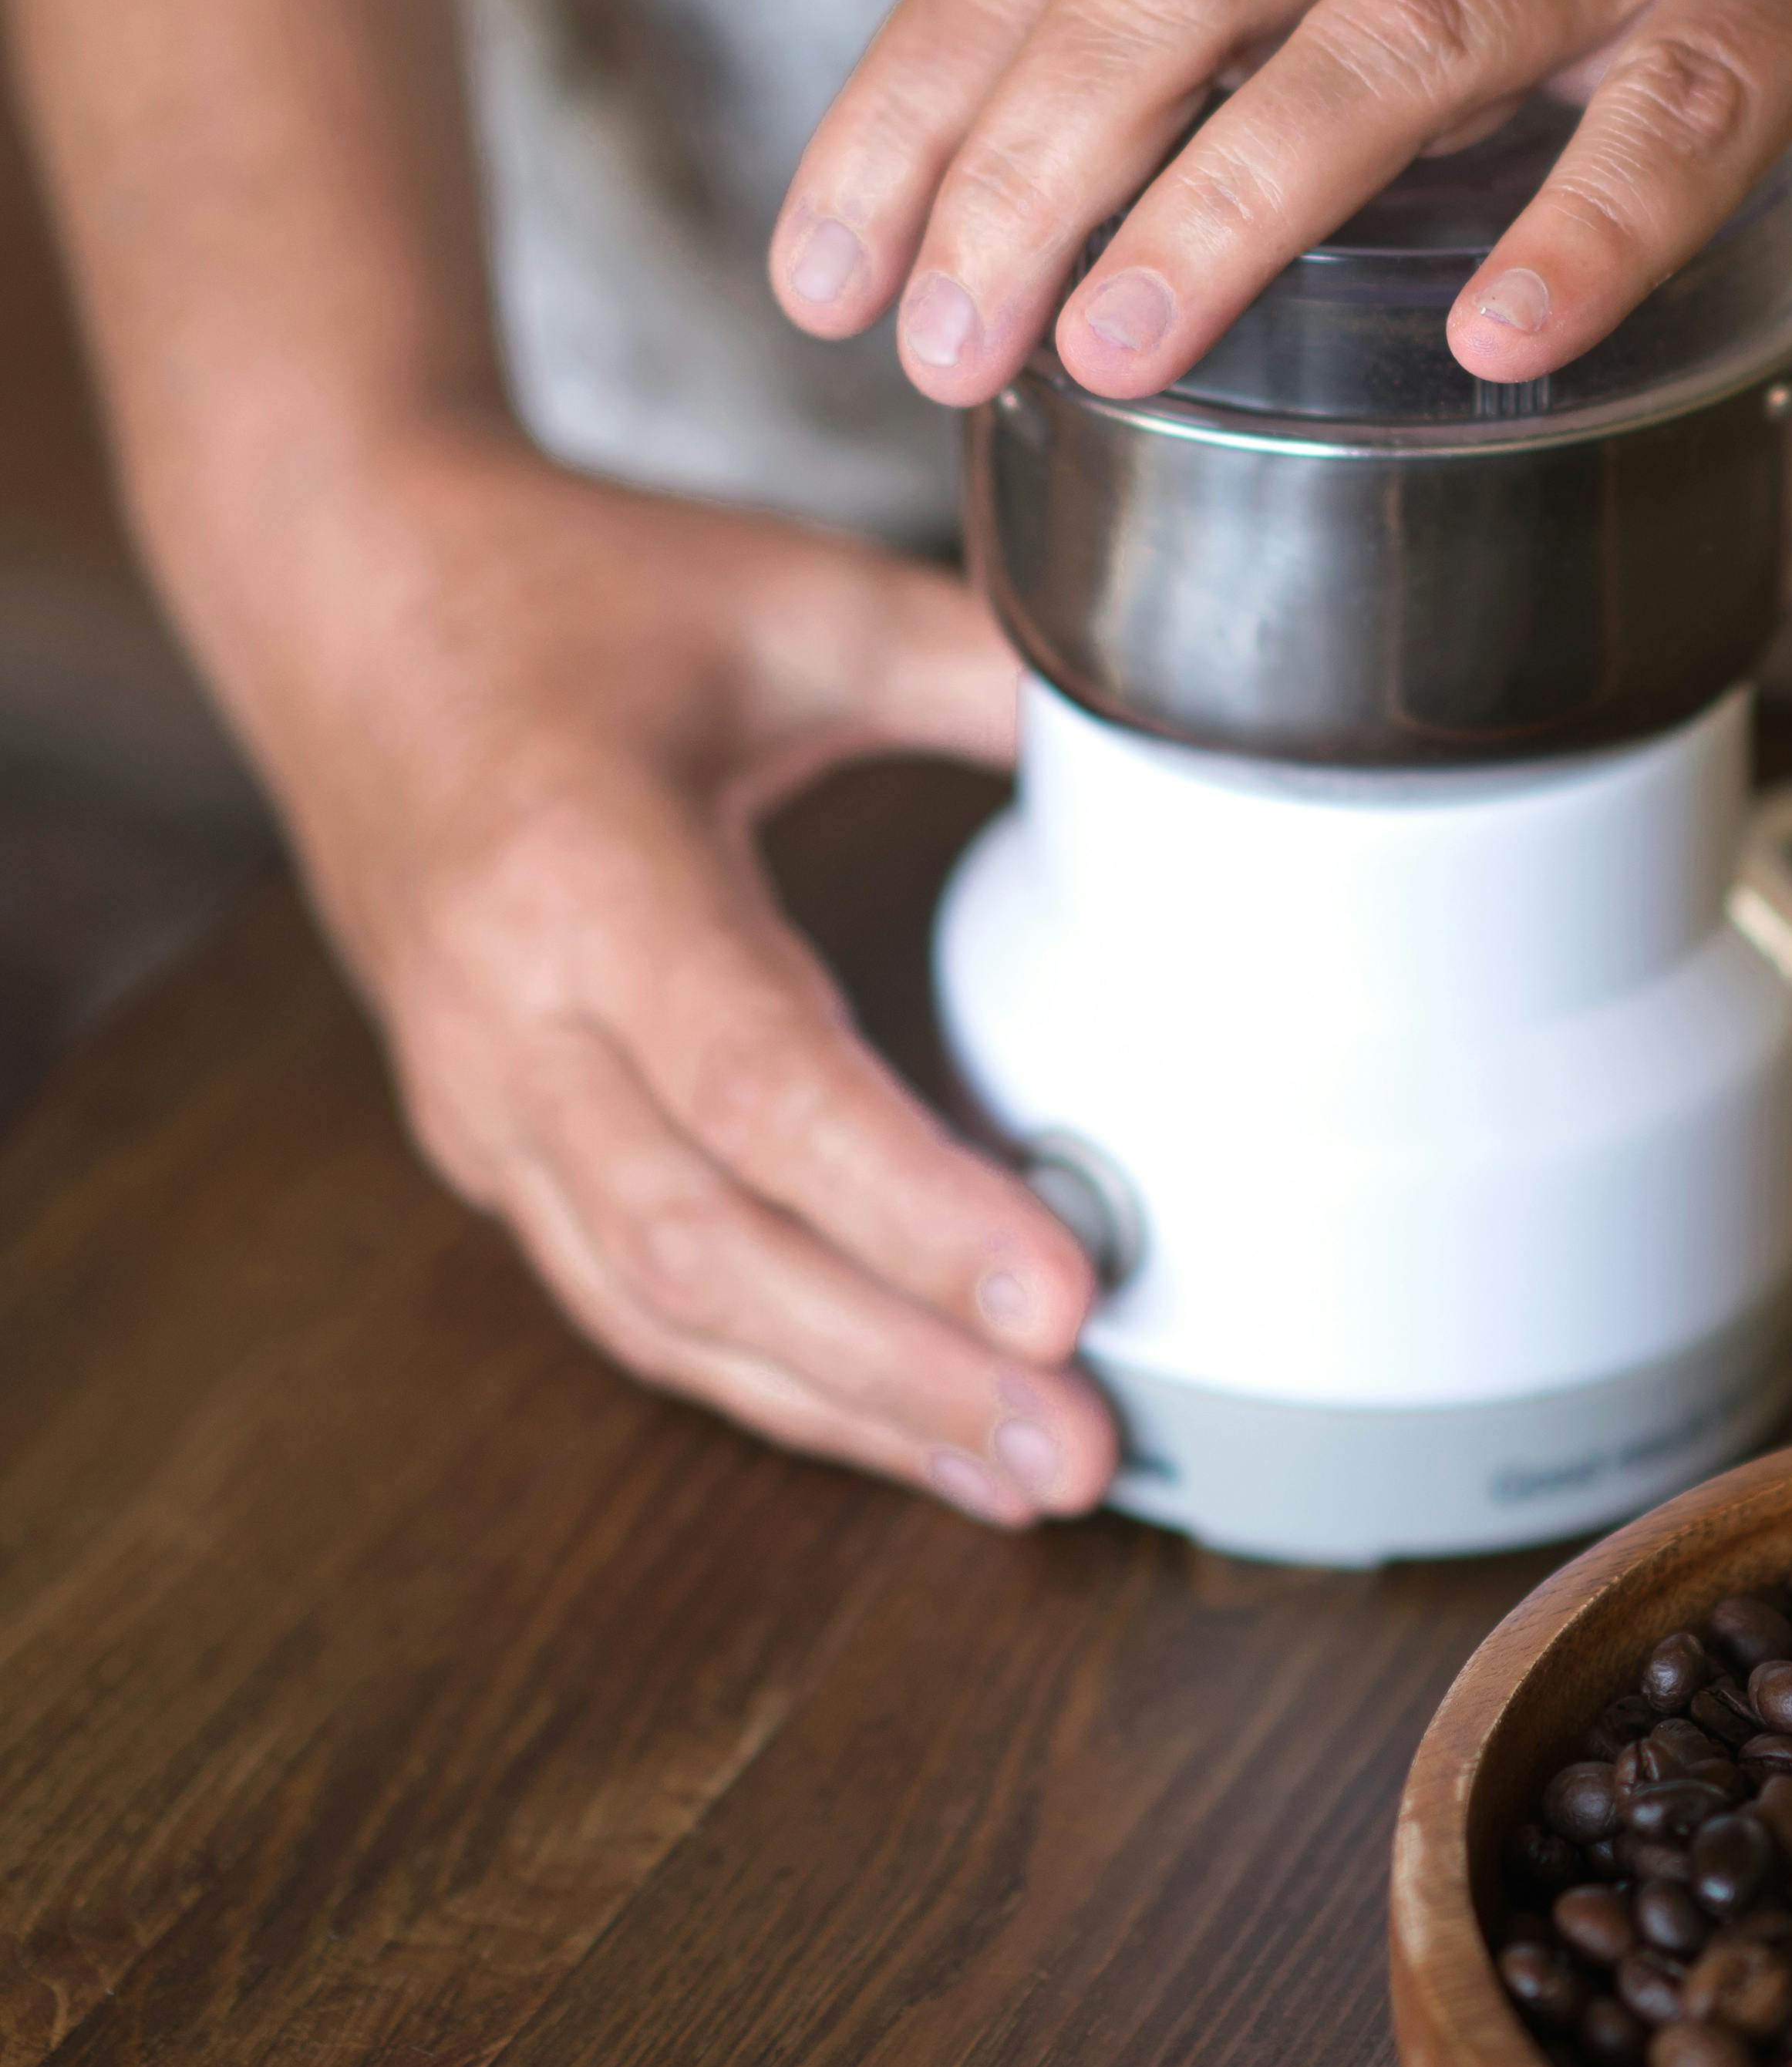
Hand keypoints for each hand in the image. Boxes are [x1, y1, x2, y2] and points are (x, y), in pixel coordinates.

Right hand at [240, 430, 1115, 1523]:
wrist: (345, 603)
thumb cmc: (573, 597)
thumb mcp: (790, 593)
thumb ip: (979, 665)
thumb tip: (1172, 728)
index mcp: (581, 873)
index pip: (757, 1084)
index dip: (909, 1207)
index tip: (1062, 1296)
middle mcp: (510, 1016)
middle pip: (706, 1247)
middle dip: (900, 1368)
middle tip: (1075, 1449)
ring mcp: (483, 1100)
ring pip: (658, 1308)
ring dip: (845, 1409)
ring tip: (1019, 1473)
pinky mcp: (489, 1146)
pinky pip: (625, 1298)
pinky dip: (767, 1378)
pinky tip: (900, 1425)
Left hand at [768, 0, 1791, 408]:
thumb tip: (1026, 175)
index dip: (912, 105)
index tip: (825, 279)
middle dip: (1023, 167)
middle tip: (942, 351)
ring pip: (1390, 36)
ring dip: (1230, 199)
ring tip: (1117, 353)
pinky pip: (1679, 111)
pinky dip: (1586, 226)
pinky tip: (1505, 345)